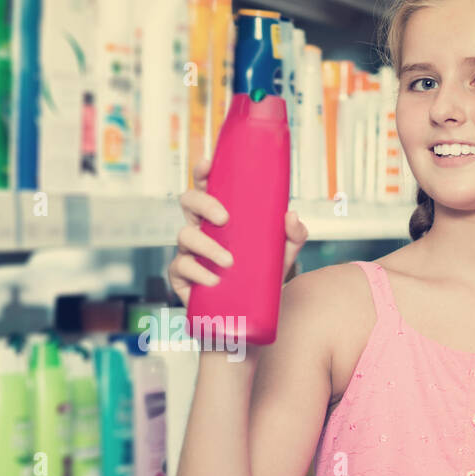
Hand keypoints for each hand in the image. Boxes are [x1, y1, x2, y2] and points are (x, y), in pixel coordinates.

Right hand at [167, 157, 307, 306]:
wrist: (255, 311)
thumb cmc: (265, 273)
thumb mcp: (284, 252)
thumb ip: (294, 233)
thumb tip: (290, 214)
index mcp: (220, 215)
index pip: (207, 186)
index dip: (203, 171)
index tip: (208, 164)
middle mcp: (201, 228)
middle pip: (188, 201)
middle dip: (203, 203)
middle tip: (224, 218)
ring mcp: (189, 252)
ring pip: (184, 235)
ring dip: (206, 246)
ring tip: (229, 262)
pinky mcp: (182, 277)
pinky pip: (180, 267)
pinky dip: (198, 272)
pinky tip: (213, 280)